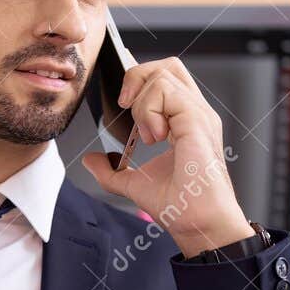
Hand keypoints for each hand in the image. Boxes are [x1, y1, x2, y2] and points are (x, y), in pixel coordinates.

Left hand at [80, 56, 251, 256]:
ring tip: (147, 136)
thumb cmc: (180, 207)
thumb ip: (112, 171)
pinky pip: (167, 92)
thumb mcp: (133, 185)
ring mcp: (198, 115)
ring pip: (163, 74)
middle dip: (138, 76)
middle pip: (167, 66)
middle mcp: (194, 113)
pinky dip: (150, 111)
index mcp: (183, 122)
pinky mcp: (197, 121)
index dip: (140, 78)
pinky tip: (154, 137)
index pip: (165, 79)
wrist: (197, 223)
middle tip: (125, 106)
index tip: (122, 100)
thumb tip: (91, 160)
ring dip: (143, 103)